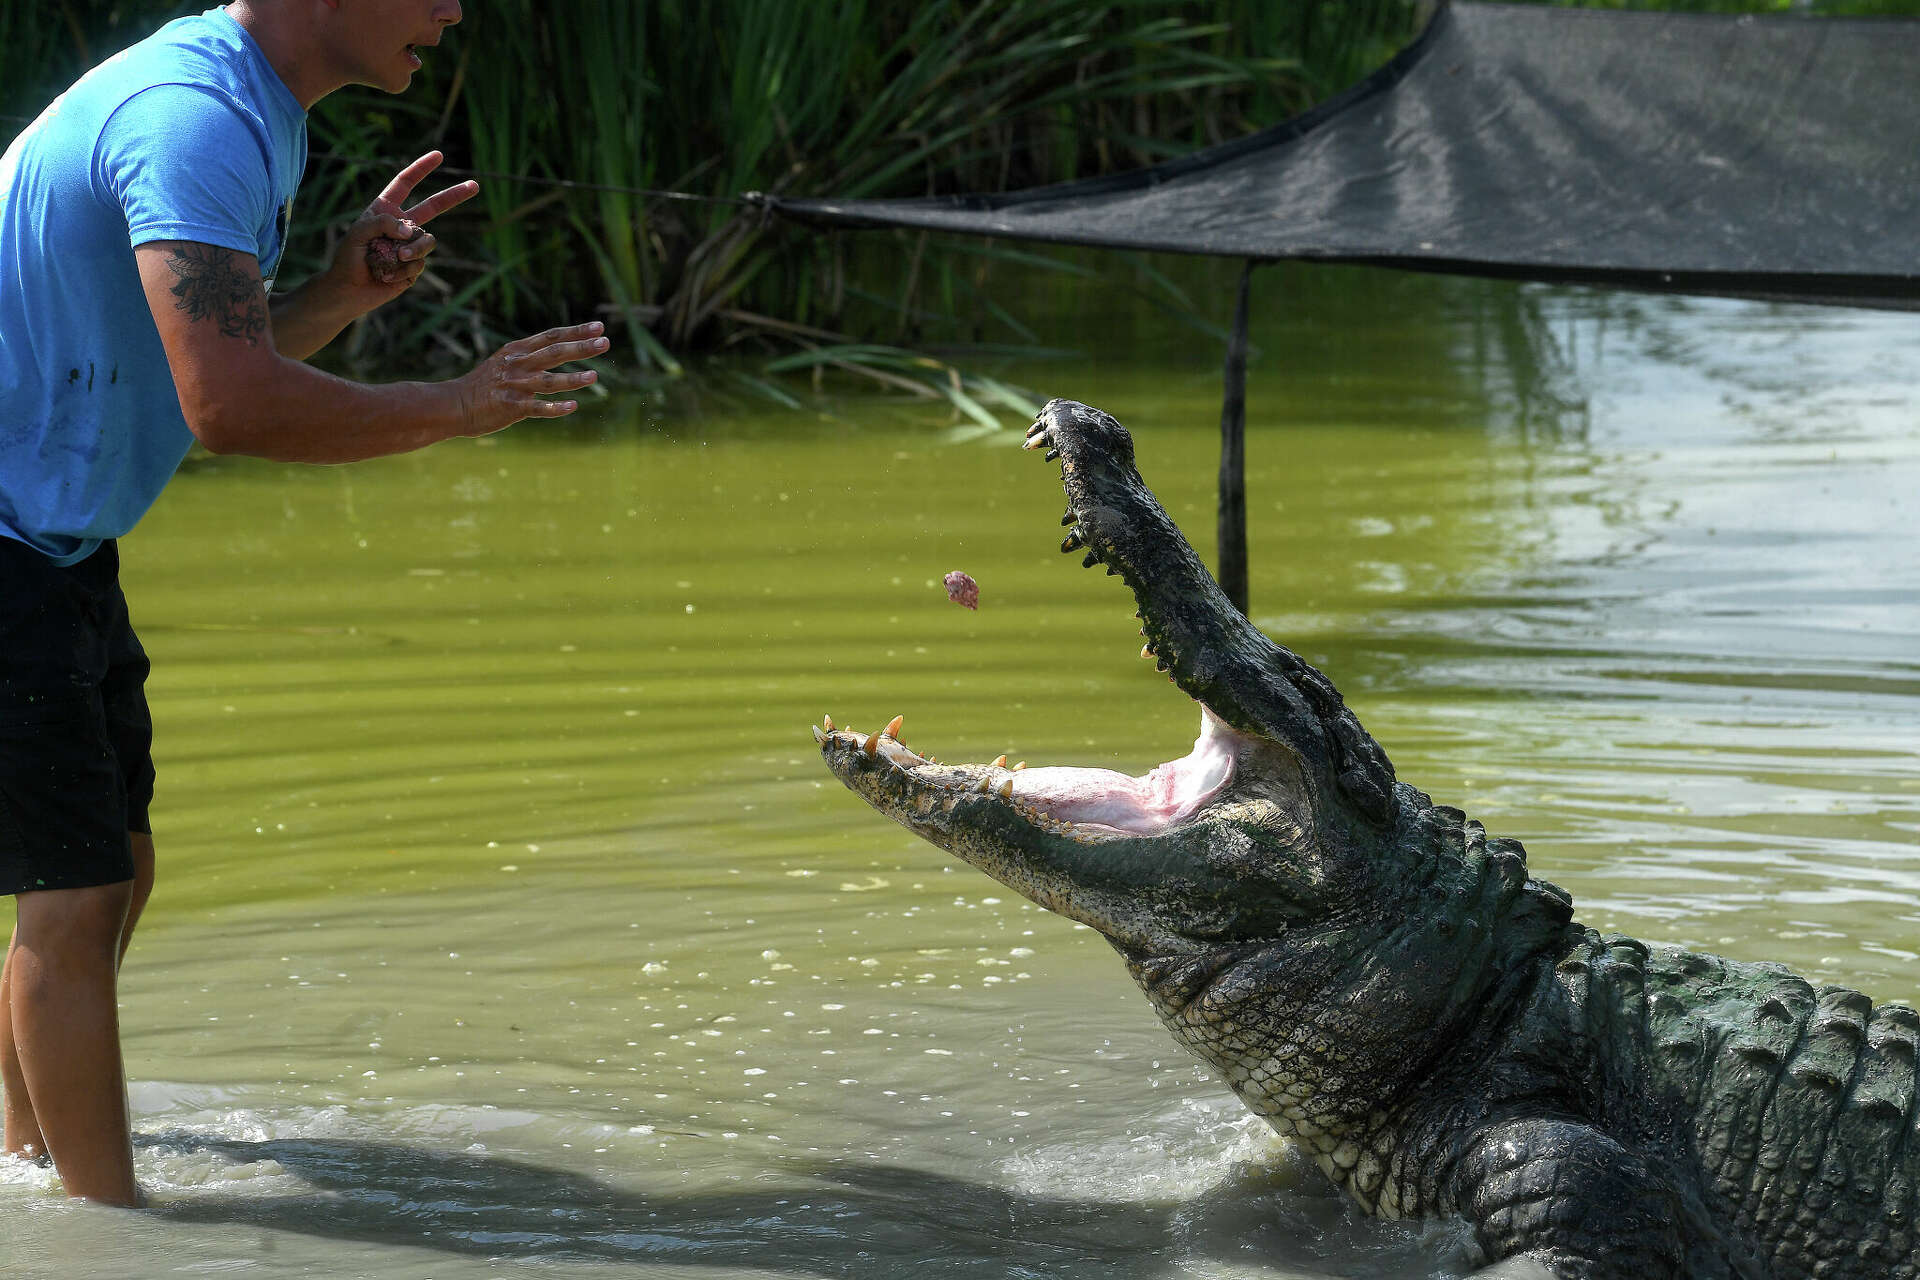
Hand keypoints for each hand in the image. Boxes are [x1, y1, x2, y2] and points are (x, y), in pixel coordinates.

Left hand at [323, 151, 479, 311]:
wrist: (349, 290)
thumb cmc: (348, 258)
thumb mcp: (358, 232)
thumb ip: (383, 222)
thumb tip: (411, 229)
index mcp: (386, 209)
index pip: (405, 183)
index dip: (422, 168)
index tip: (439, 156)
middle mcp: (402, 225)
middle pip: (434, 206)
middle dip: (454, 196)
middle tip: (476, 185)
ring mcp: (410, 246)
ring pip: (427, 240)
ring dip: (414, 249)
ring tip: (398, 258)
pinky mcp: (414, 267)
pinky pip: (420, 262)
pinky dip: (405, 268)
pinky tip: (388, 275)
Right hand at [455, 321, 609, 434]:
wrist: (454, 404)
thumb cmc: (485, 384)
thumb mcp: (505, 361)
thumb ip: (531, 355)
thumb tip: (560, 347)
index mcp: (517, 350)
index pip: (552, 336)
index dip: (576, 331)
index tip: (599, 327)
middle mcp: (518, 365)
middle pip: (554, 353)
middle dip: (581, 347)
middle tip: (605, 343)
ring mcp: (515, 386)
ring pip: (549, 381)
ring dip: (572, 379)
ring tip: (594, 376)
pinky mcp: (511, 407)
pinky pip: (538, 407)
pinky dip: (555, 407)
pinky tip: (573, 407)